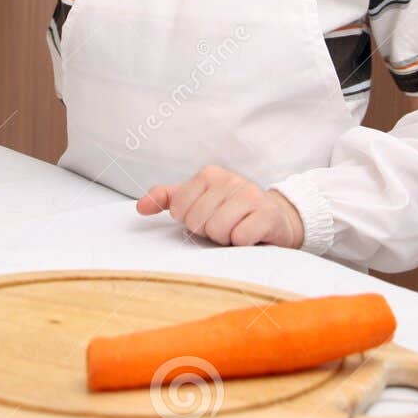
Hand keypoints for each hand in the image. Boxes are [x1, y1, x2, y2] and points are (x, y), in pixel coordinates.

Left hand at [136, 165, 304, 248]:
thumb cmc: (232, 211)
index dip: (191, 221)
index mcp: (209, 174)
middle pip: (197, 221)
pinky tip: (250, 235)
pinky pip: (240, 238)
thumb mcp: (198, 201)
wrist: (276, 218)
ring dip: (226, 238)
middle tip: (224, 225)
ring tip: (236, 229)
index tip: (208, 217)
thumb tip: (141, 207)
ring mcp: (250, 195)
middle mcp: (230, 180)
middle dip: (209, 231)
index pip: (179, 208)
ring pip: (218, 230)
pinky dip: (242, 243)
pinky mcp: (267, 214)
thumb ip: (169, 199)